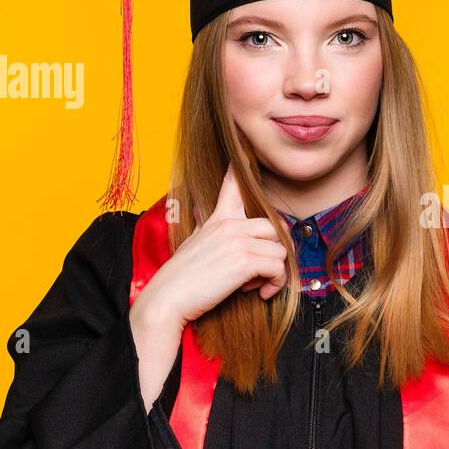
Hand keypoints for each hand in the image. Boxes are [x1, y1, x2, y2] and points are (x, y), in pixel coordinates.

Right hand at [138, 163, 289, 326]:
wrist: (167, 299)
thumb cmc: (181, 277)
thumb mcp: (194, 243)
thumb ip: (208, 229)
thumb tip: (199, 213)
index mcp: (218, 218)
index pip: (232, 183)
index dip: (242, 164)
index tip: (246, 149)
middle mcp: (229, 223)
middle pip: (276, 226)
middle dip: (276, 251)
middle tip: (260, 271)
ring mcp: (237, 239)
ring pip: (281, 250)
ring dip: (274, 273)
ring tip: (253, 284)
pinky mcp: (244, 260)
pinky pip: (278, 267)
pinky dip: (274, 284)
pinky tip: (256, 293)